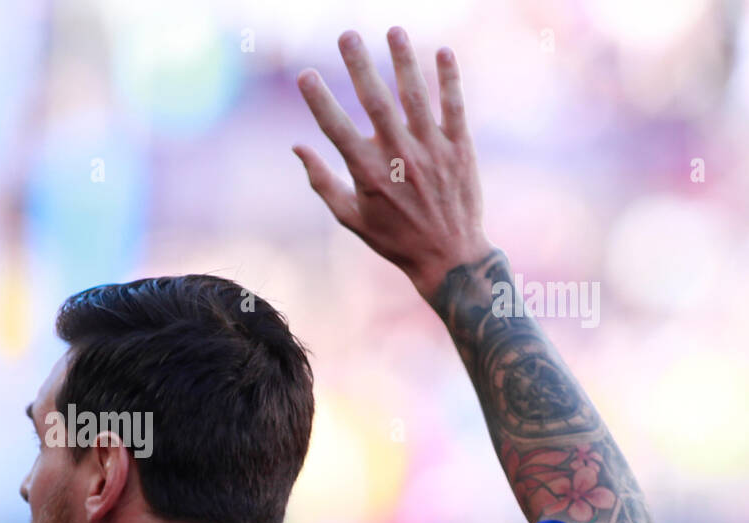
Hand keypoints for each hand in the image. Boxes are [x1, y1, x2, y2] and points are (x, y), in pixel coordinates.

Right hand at [293, 27, 491, 297]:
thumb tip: (298, 148)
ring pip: (415, 96)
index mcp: (367, 173)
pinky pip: (454, 106)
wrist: (448, 256)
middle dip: (359, 65)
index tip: (305, 74)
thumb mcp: (350, 218)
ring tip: (394, 30)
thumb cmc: (394, 238)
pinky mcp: (460, 148)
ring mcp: (432, 150)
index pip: (336, 128)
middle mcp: (398, 156)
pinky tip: (443, 52)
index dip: (318, 99)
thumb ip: (322, 181)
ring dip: (404, 60)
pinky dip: (449, 79)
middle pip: (375, 101)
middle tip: (346, 35)